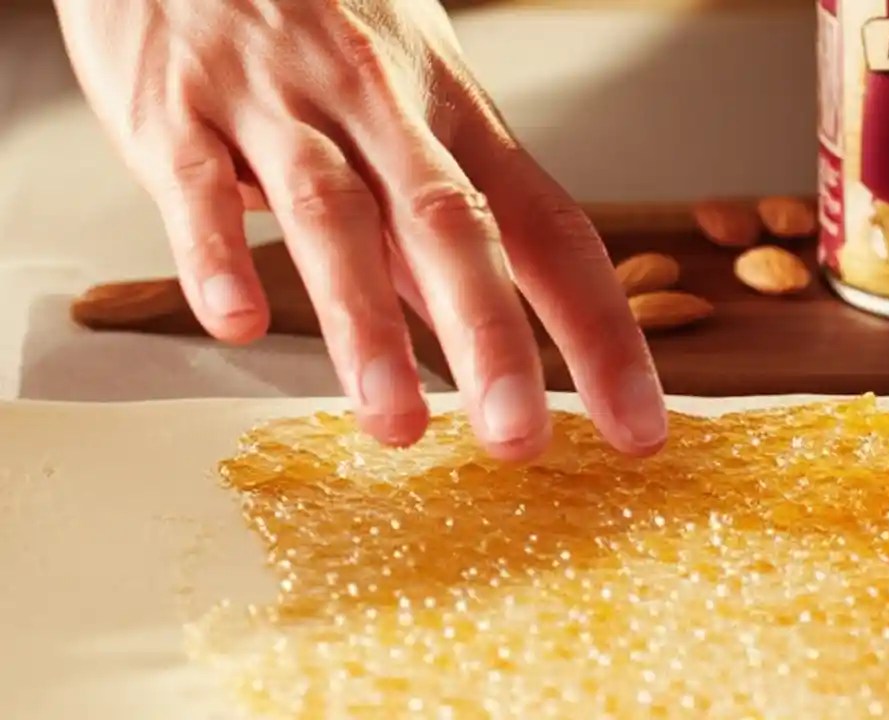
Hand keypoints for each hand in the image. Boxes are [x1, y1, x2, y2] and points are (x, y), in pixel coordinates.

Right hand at [52, 0, 667, 459]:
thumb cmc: (319, 16)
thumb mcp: (408, 101)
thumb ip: (430, 220)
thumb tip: (473, 331)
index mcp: (455, 122)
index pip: (551, 234)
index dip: (601, 334)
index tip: (636, 430)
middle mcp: (382, 110)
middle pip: (451, 227)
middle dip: (492, 339)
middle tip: (518, 440)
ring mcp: (281, 104)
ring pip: (335, 213)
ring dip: (365, 324)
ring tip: (394, 421)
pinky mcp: (181, 106)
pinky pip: (201, 182)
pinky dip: (218, 251)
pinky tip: (238, 321)